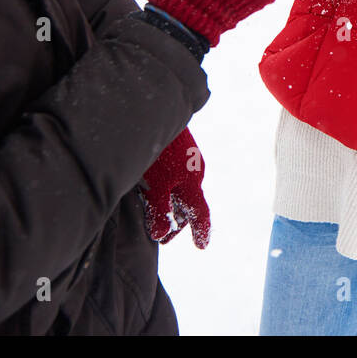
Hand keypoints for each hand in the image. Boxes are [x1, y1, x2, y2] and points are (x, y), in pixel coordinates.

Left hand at [141, 127, 209, 248]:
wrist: (160, 111)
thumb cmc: (157, 151)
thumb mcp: (155, 185)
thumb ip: (159, 210)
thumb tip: (161, 233)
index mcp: (193, 184)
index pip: (200, 214)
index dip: (201, 231)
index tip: (202, 246)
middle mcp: (196, 173)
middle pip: (190, 205)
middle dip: (177, 223)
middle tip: (160, 236)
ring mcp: (190, 160)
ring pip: (183, 191)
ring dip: (171, 206)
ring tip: (154, 214)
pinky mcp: (181, 151)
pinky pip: (178, 178)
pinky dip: (169, 191)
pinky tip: (154, 190)